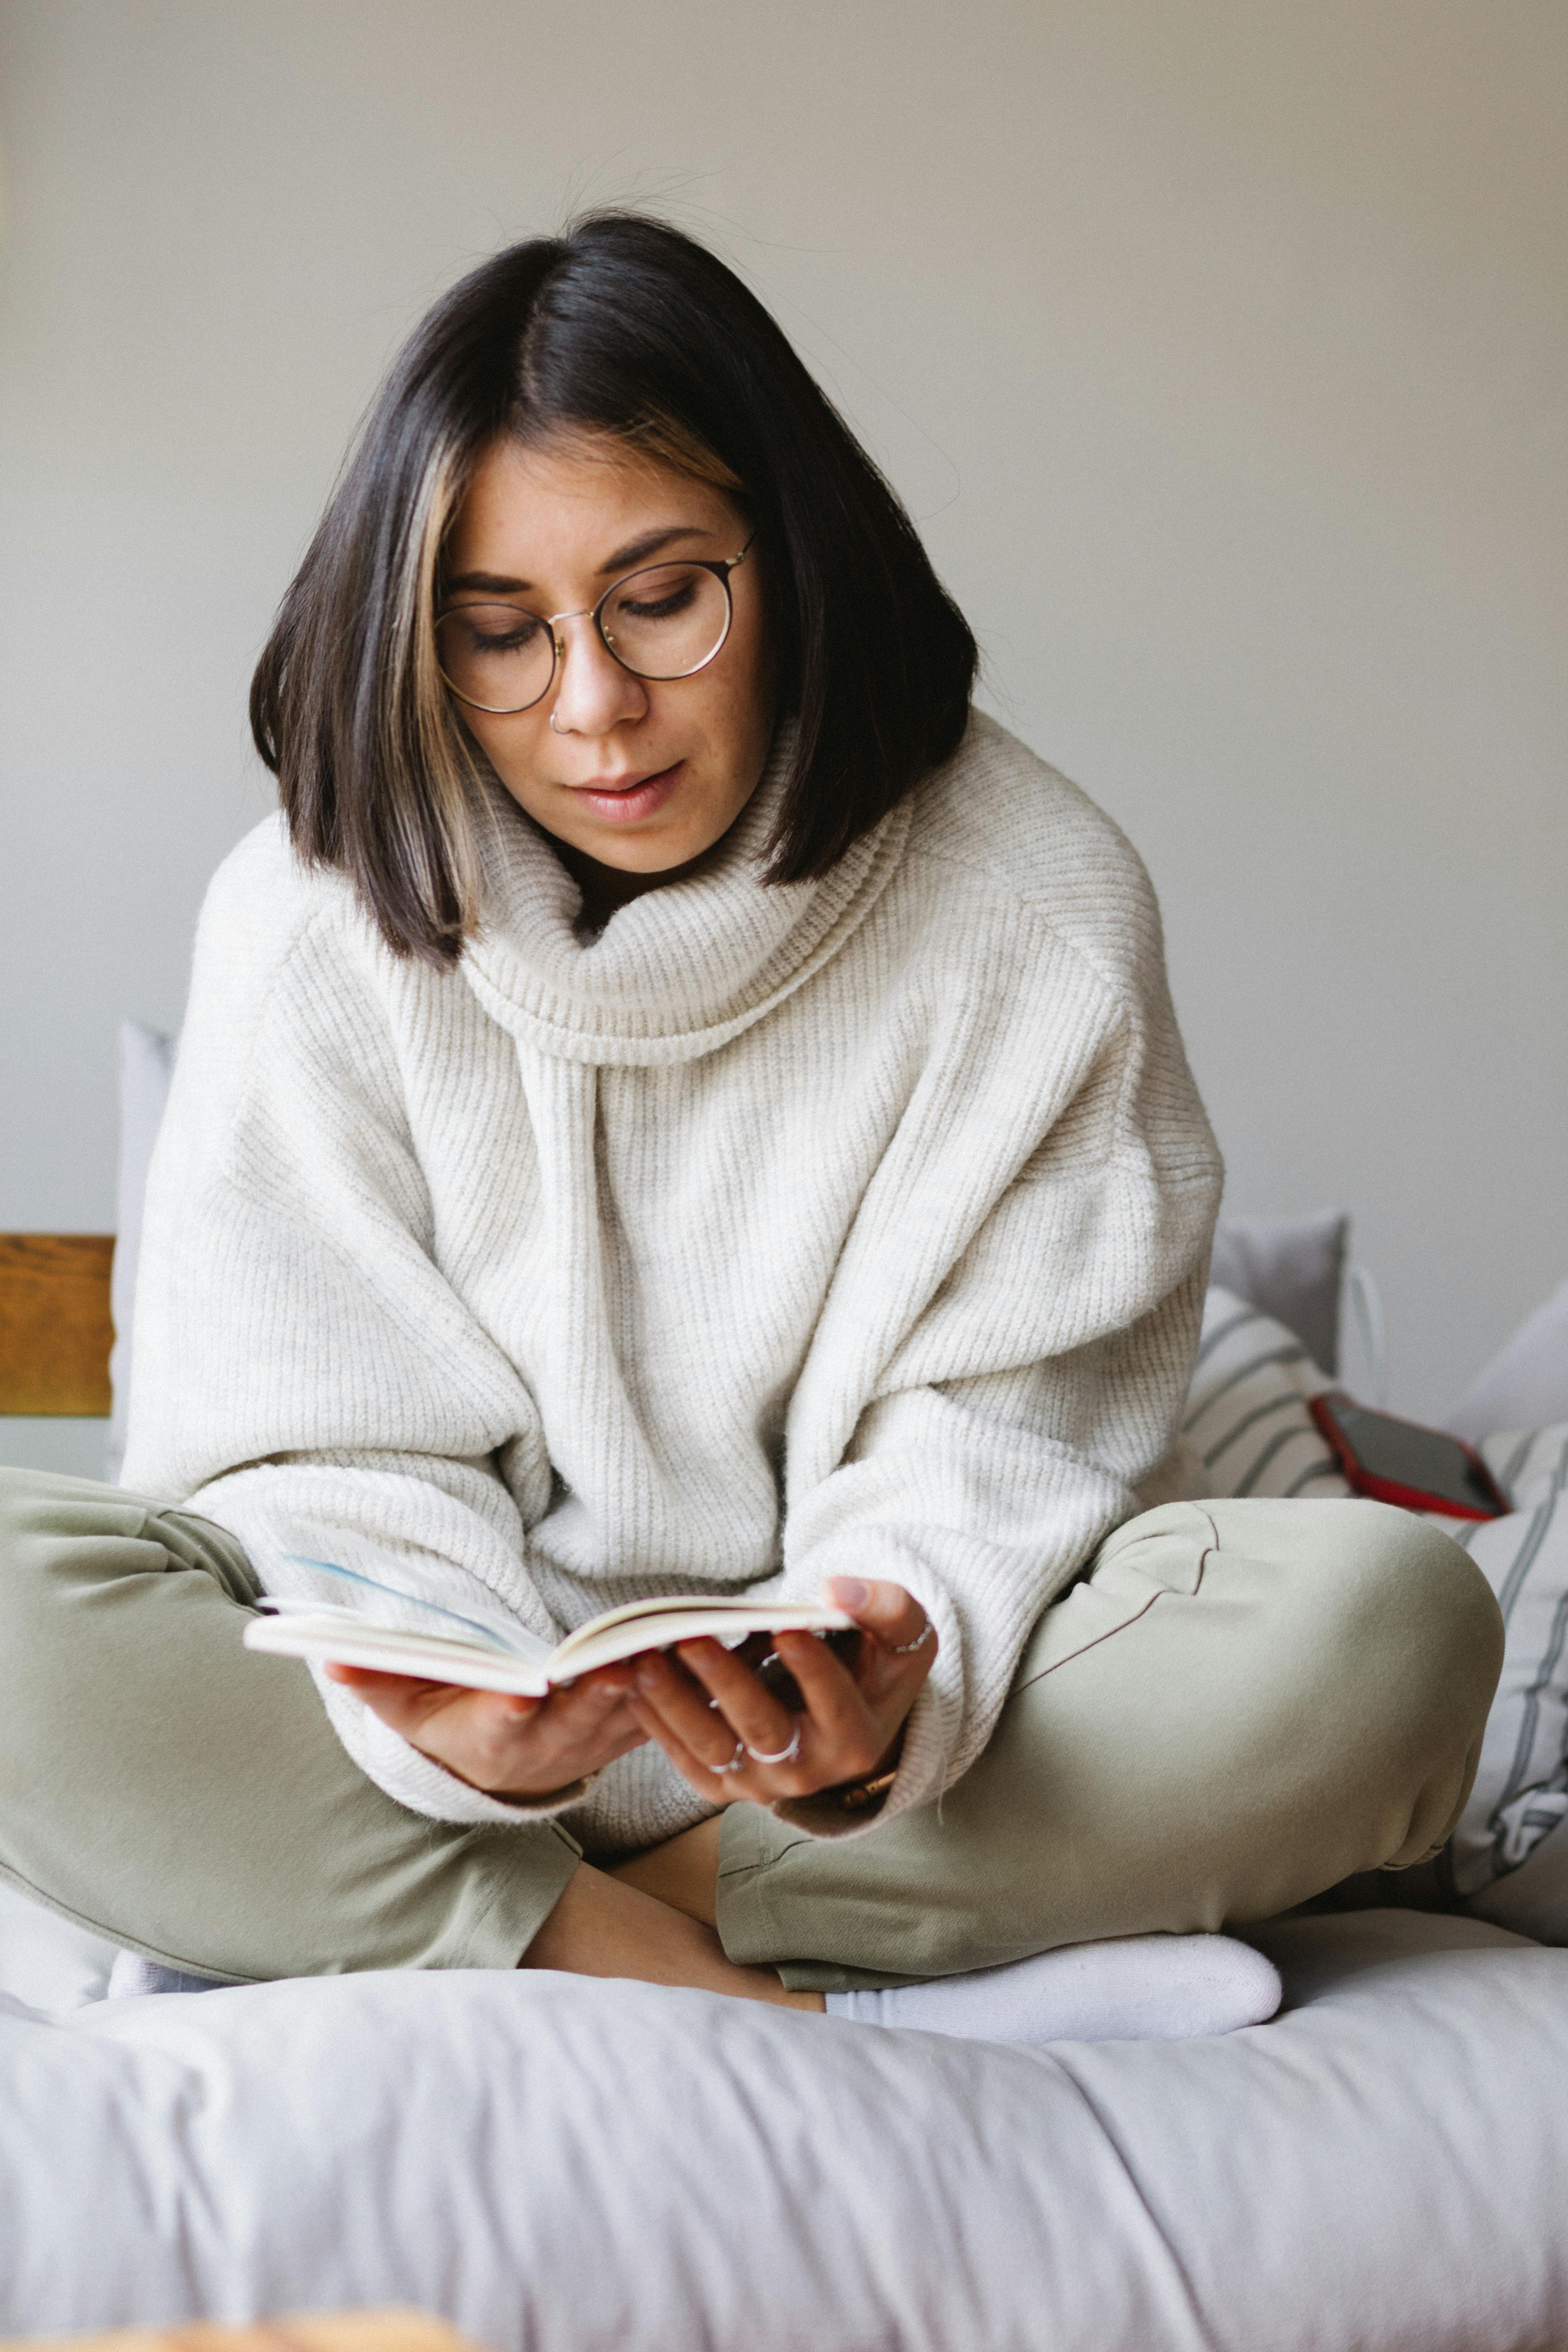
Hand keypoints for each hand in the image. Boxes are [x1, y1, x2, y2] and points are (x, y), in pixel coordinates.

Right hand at [323, 1659, 647, 1798]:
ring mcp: (594, 1740)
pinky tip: (693, 1649)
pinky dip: (678, 1686)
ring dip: (648, 1685)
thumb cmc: (447, 1724)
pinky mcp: (629, 1728)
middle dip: (594, 1693)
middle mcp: (549, 1744)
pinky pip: (661, 1709)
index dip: (509, 1709)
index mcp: (493, 1738)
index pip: (500, 1725)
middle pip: (576, 1720)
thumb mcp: (406, 1710)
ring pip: (626, 1715)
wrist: (499, 1770)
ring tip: (663, 1647)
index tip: (521, 1691)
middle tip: (614, 1665)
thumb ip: (376, 1682)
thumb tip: (328, 1657)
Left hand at [624, 1577, 935, 1808]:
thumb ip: (885, 1609)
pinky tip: (634, 1683)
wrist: (850, 1709)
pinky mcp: (723, 1784)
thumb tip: (836, 1592)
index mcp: (858, 1741)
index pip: (835, 1707)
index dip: (812, 1671)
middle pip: (762, 1730)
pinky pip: (685, 1759)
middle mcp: (809, 1773)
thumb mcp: (903, 1632)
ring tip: (646, 1661)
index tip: (787, 1629)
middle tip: (692, 1638)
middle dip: (725, 1683)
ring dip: (675, 1704)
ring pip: (713, 1749)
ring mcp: (761, 1783)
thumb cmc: (876, 1661)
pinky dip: (656, 1722)